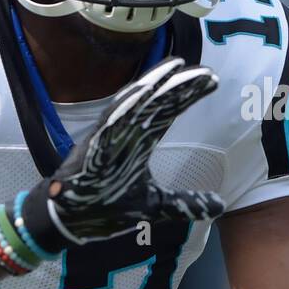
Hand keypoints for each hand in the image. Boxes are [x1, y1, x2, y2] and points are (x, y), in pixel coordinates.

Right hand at [20, 57, 224, 251]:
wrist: (67, 221)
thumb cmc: (106, 207)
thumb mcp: (155, 205)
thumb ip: (186, 203)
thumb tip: (220, 205)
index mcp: (139, 142)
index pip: (168, 111)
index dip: (189, 95)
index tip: (213, 82)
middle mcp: (125, 133)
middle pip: (156, 102)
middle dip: (181, 86)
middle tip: (208, 74)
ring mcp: (108, 136)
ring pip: (134, 104)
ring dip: (154, 85)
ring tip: (176, 66)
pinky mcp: (93, 145)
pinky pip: (110, 121)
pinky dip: (125, 104)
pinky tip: (142, 89)